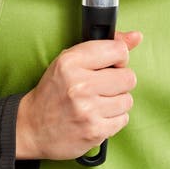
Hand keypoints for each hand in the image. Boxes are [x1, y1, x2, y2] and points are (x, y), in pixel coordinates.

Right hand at [15, 30, 141, 159]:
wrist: (32, 126)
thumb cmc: (53, 90)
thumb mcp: (70, 59)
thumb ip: (105, 46)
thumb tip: (137, 36)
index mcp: (71, 61)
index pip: (118, 50)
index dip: (119, 57)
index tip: (112, 64)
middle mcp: (80, 85)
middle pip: (128, 77)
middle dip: (120, 81)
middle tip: (105, 85)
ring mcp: (88, 110)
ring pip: (128, 100)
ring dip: (117, 101)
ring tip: (99, 102)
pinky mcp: (94, 132)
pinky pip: (123, 119)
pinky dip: (114, 118)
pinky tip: (98, 116)